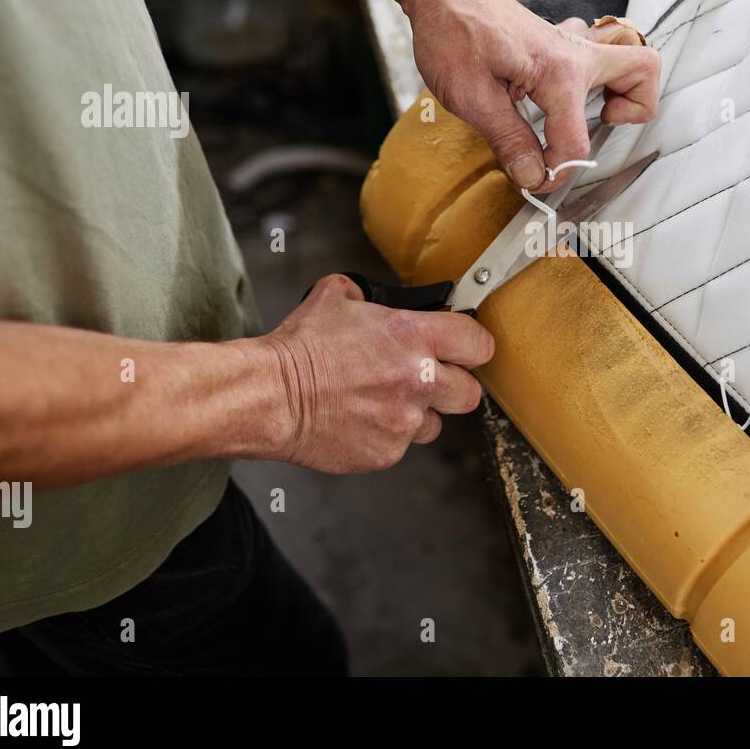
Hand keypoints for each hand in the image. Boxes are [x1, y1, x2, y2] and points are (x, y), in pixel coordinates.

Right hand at [254, 274, 494, 473]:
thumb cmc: (299, 348)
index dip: (472, 346)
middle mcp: (418, 380)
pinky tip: (360, 420)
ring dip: (416, 415)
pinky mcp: (387, 452)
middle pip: (470, 393)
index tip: (465, 349)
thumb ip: (364, 296)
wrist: (270, 396)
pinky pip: (400, 445)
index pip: (479, 344)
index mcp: (415, 337)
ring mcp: (404, 421)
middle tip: (429, 381)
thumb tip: (368, 298)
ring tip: (382, 402)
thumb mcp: (334, 298)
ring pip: (433, 424)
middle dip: (453, 387)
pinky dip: (385, 435)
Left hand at [405, 0, 660, 191]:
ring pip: (630, 59)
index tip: (532, 180)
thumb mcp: (471, 96)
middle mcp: (576, 54)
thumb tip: (534, 176)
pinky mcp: (560, 42)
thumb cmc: (451, 31)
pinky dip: (596, 78)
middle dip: (634, 110)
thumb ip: (509, 139)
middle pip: (644, 72)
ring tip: (588, 114)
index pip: (576, 142)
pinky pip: (599, 55)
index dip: (556, 172)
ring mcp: (572, 44)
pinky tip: (560, 95)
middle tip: (596, 129)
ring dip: (622, 90)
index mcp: (558, 71)